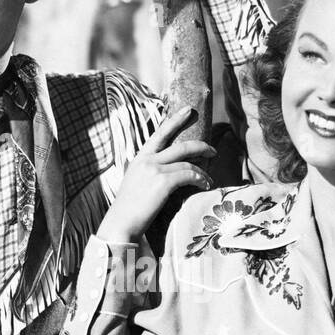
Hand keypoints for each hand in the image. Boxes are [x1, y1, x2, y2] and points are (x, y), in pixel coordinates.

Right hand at [96, 106, 212, 242]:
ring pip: (187, 162)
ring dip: (203, 170)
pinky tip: (205, 185)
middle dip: (200, 146)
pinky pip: (189, 175)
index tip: (187, 110)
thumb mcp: (135, 184)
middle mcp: (147, 160)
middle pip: (180, 145)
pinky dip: (200, 179)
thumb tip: (167, 173)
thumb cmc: (130, 210)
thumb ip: (148, 173)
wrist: (121, 223)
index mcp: (140, 159)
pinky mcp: (163, 182)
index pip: (159, 134)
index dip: (174, 120)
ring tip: (209, 180)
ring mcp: (155, 169)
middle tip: (212, 150)